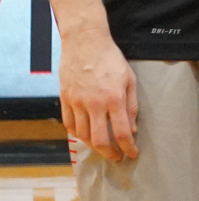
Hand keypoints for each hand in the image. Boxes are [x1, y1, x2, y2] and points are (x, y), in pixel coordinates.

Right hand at [60, 27, 138, 160]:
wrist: (85, 43)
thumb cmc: (111, 59)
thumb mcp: (129, 79)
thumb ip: (131, 105)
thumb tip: (132, 129)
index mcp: (114, 99)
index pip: (121, 132)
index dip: (128, 147)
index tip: (132, 154)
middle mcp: (94, 104)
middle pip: (100, 140)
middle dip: (110, 153)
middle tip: (117, 157)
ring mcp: (77, 102)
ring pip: (83, 135)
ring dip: (94, 146)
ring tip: (103, 147)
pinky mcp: (65, 99)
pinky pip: (69, 124)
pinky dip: (77, 134)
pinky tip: (86, 136)